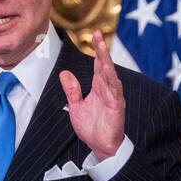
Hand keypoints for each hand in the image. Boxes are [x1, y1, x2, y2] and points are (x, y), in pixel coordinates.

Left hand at [60, 30, 125, 160]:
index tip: (94, 34)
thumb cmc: (92, 127)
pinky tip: (109, 73)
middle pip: (105, 65)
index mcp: (98, 87)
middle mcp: (107, 89)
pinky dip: (112, 83)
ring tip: (102, 50)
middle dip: (102, 50)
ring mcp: (113, 97)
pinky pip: (115, 93)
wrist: (101, 146)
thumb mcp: (76, 106)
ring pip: (111, 76)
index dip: (97, 50)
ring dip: (107, 63)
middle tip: (98, 35)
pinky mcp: (117, 108)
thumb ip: (72, 89)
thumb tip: (64, 73)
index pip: (98, 64)